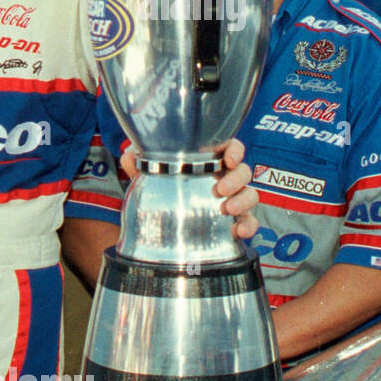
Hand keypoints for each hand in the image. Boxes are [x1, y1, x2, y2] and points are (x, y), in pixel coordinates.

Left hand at [119, 139, 257, 239]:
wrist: (163, 219)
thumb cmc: (163, 186)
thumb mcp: (149, 175)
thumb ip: (140, 165)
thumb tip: (130, 156)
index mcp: (208, 161)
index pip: (230, 148)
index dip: (235, 150)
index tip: (228, 159)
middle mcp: (224, 177)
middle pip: (243, 172)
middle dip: (235, 179)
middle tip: (219, 189)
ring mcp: (232, 199)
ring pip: (250, 194)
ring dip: (243, 201)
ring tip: (227, 209)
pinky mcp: (235, 220)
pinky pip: (250, 221)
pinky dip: (249, 225)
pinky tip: (239, 231)